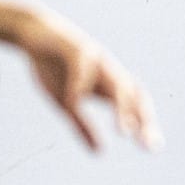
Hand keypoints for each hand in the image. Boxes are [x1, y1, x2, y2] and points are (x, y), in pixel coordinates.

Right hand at [18, 12, 161, 151]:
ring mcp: (95, 58)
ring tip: (125, 131)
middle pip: (134, 95)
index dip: (145, 124)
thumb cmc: (53, 67)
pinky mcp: (75, 47)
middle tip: (147, 145)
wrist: (32, 33)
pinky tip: (76, 101)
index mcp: (108, 85)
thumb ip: (83, 126)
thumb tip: (100, 152)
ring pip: (116, 82)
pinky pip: (82, 67)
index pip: (135, 104)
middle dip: (143, 119)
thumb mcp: (66, 103)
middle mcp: (109, 71)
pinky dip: (80, 85)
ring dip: (123, 107)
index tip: (153, 148)